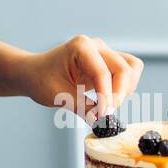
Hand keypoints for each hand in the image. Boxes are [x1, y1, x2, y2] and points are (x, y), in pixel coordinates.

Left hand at [21, 34, 143, 123]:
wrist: (34, 73)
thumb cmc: (41, 80)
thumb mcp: (58, 96)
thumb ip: (83, 108)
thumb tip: (102, 122)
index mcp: (81, 47)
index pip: (103, 73)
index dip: (106, 97)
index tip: (103, 116)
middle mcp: (97, 46)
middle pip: (124, 69)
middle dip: (118, 95)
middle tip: (104, 114)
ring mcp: (105, 52)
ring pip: (132, 69)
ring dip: (125, 91)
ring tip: (106, 105)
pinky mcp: (109, 62)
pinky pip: (129, 73)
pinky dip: (125, 88)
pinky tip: (109, 99)